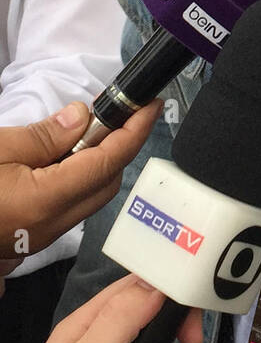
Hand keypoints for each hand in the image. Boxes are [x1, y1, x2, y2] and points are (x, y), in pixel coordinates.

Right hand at [0, 100, 161, 257]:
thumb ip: (45, 136)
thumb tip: (83, 118)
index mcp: (46, 200)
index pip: (109, 162)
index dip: (134, 131)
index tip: (149, 105)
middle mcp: (52, 224)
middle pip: (107, 183)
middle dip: (121, 148)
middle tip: (118, 114)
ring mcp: (40, 235)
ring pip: (90, 197)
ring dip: (99, 164)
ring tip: (90, 132)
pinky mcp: (29, 237)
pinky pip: (69, 206)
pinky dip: (78, 179)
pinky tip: (63, 158)